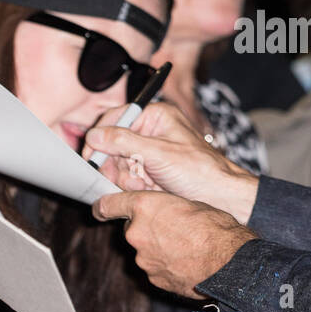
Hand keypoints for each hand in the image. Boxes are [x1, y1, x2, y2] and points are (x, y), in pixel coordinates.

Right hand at [84, 101, 257, 221]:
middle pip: (113, 144)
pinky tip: (151, 188)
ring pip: (119, 163)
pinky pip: (128, 176)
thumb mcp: (158, 154)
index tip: (90, 157)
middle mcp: (151, 130)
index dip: (100, 138)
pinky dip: (135, 185)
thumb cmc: (199, 171)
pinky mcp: (151, 169)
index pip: (116, 118)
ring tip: (147, 183)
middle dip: (119, 164)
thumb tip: (94, 135)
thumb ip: (123, 142)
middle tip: (131, 176)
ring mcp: (150, 150)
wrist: (220, 196)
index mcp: (156, 115)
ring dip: (128, 178)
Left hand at [94, 191, 256, 297]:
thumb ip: (168, 208)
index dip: (104, 206)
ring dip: (159, 248)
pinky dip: (166, 265)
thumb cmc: (216, 229)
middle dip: (147, 228)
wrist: (229, 263)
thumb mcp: (191, 203)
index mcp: (145, 207)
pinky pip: (155, 268)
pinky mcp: (154, 279)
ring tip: (186, 247)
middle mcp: (138, 233)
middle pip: (132, 229)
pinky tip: (187, 262)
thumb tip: (165, 212)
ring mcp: (144, 259)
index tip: (101, 209)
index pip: (109, 204)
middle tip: (173, 227)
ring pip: (145, 250)